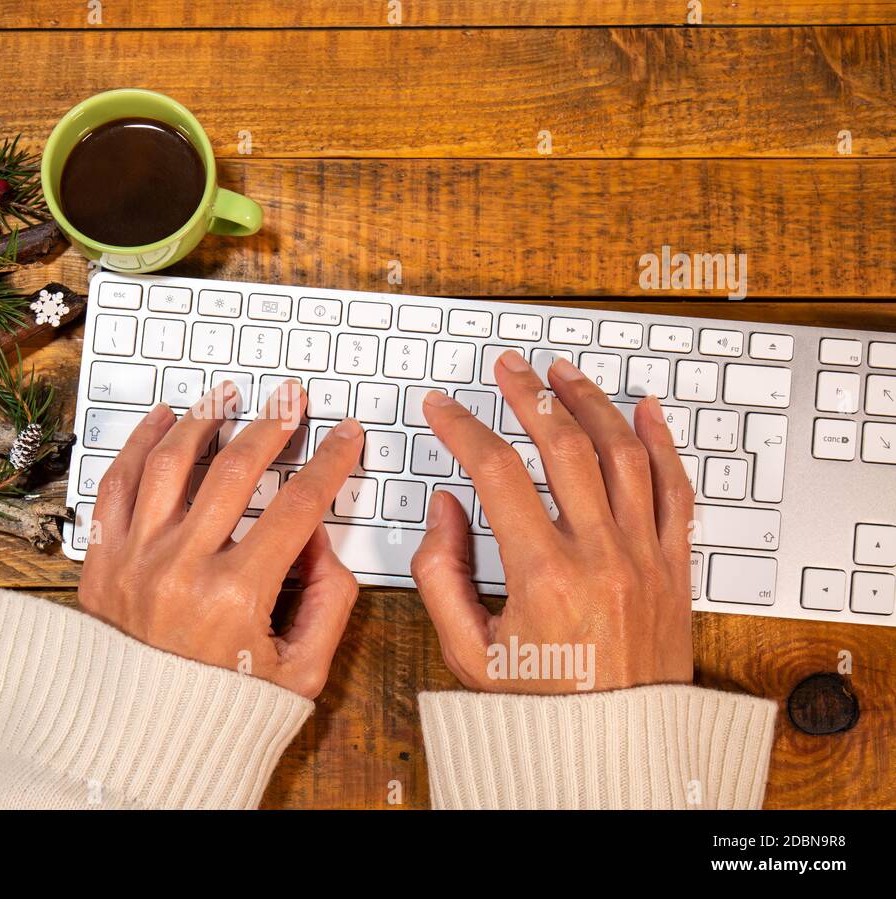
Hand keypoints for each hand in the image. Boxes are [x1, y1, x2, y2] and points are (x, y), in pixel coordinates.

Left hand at [78, 380, 365, 697]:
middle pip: (235, 468)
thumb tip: (318, 538)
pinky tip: (161, 420)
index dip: (329, 462)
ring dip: (203, 418)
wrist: (141, 746)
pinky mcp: (102, 562)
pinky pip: (116, 485)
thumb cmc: (220, 711)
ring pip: (171, 462)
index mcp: (236, 596)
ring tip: (226, 393)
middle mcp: (182, 568)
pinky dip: (139, 445)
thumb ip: (328, 600)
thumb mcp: (302, 672)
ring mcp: (135, 560)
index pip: (297, 505)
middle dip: (273, 422)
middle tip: (290, 398)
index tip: (344, 436)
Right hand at [412, 352, 693, 693]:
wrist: (616, 748)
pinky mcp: (674, 566)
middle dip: (529, 395)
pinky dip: (662, 442)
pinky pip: (676, 489)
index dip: (463, 428)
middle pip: (563, 446)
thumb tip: (445, 510)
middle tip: (507, 368)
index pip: (496, 472)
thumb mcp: (469, 653)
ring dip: (591, 403)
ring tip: (563, 374)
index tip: (442, 409)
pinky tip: (644, 409)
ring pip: (623, 453)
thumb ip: (443, 576)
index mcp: (544, 575)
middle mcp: (600, 555)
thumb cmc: (542, 705)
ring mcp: (644, 556)